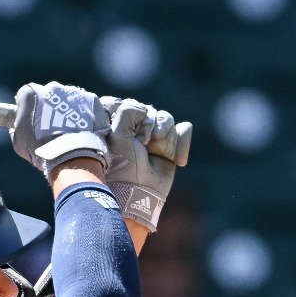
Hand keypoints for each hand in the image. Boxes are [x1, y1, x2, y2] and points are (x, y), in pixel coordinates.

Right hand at [13, 82, 107, 177]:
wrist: (71, 156)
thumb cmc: (42, 151)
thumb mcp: (19, 143)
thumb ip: (17, 129)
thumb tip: (18, 127)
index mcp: (30, 93)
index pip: (26, 94)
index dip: (29, 107)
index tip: (32, 118)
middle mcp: (51, 87)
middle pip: (49, 94)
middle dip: (49, 107)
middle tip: (52, 126)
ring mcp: (73, 92)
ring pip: (69, 98)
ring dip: (68, 111)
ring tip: (70, 131)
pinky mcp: (91, 99)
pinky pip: (86, 105)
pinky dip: (85, 115)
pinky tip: (84, 130)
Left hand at [98, 96, 178, 230]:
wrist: (138, 193)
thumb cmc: (122, 165)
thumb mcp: (118, 134)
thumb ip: (128, 111)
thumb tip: (147, 111)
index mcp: (113, 124)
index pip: (121, 103)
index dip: (126, 112)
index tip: (125, 131)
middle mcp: (132, 129)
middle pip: (147, 109)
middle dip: (147, 124)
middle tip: (143, 143)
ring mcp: (152, 137)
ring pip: (165, 118)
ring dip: (164, 132)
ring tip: (156, 149)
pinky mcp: (169, 146)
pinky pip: (182, 130)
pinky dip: (181, 142)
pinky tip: (176, 159)